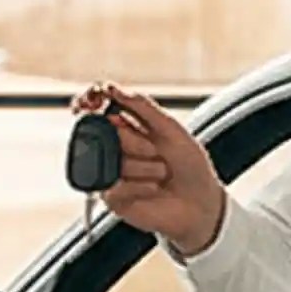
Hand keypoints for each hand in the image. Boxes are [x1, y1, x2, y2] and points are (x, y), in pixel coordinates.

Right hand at [70, 82, 225, 255]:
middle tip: (156, 152)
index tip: (94, 97)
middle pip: (105, 131)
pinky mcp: (112, 198)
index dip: (89, 101)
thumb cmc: (189, 165)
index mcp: (126, 128)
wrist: (201, 203)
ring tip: (161, 174)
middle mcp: (115, 149)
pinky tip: (154, 189)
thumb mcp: (171, 130)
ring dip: (145, 167)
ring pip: (113, 161)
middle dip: (135, 141)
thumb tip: (111, 88)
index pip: (96, 109)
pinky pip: (115, 187)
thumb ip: (143, 107)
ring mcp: (111, 172)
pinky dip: (140, 186)